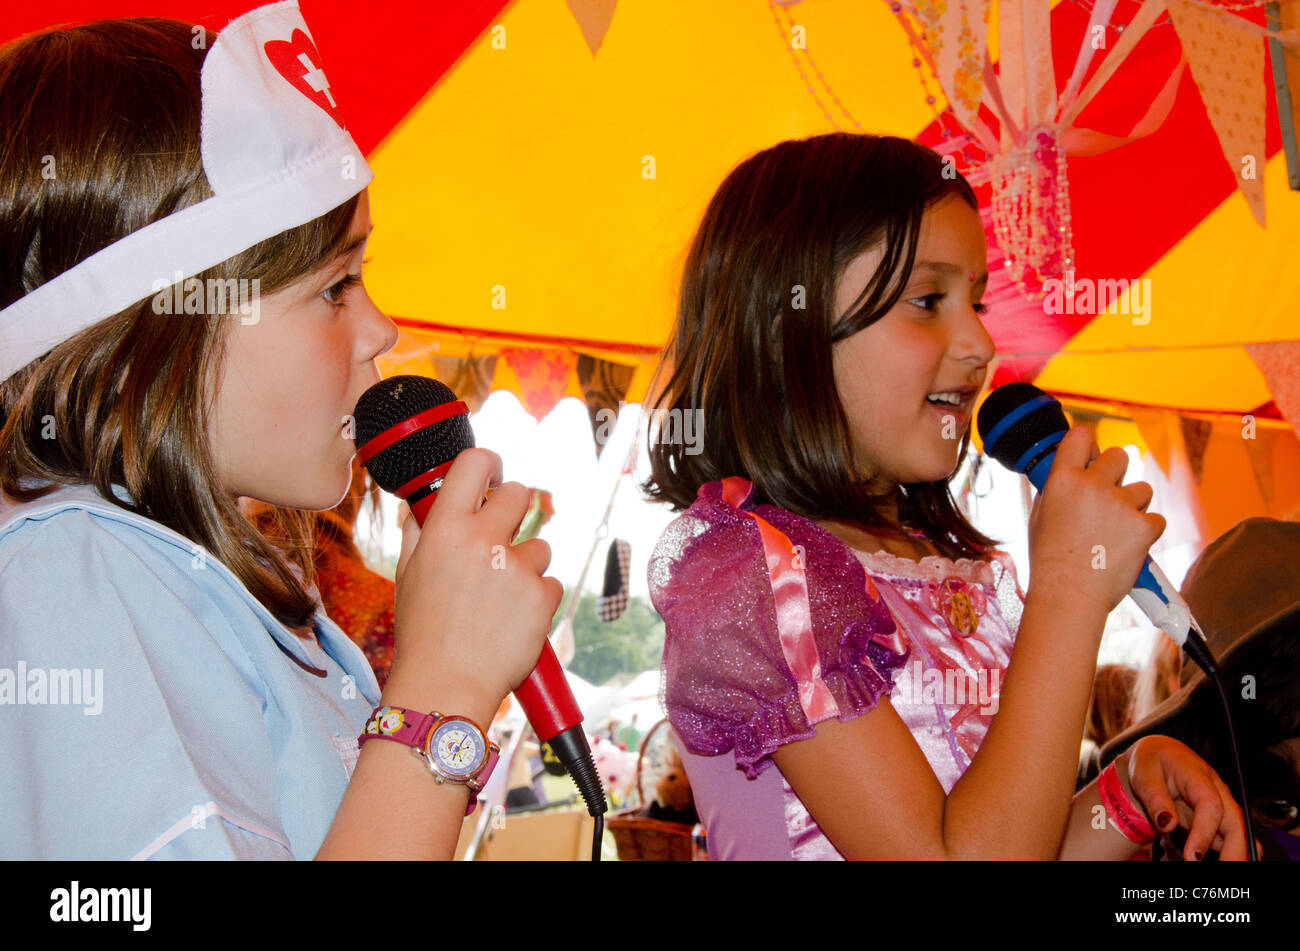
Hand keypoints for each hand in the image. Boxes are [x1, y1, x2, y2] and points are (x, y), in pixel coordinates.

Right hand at [390, 448, 563, 711]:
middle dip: (513, 511)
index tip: (492, 476)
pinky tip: (512, 620)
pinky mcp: (543, 596)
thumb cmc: (423, 632)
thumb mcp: (408, 573)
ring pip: (539, 545)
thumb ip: (421, 530)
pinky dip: (537, 599)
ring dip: (526, 565)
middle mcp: (483, 540)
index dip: (489, 464)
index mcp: (445, 528)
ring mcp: (517, 568)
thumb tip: (429, 501)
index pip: (475, 462)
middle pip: (520, 493)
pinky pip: (550, 582)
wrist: (446, 686)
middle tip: (500, 540)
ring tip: (499, 600)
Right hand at [1026, 426, 1165, 615]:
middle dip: (1118, 473)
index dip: (1088, 446)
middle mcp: (1092, 485)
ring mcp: (1121, 504)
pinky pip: (1155, 518)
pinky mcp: (1144, 525)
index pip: (1081, 437)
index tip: (1090, 457)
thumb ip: (1057, 490)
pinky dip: (1146, 532)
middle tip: (1109, 497)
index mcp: (1062, 479)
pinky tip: (1127, 547)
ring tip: (1116, 533)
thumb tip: (1071, 477)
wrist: (1069, 595)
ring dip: (1134, 506)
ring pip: (1142, 489)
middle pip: (1120, 455)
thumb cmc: (1050, 561)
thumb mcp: (1040, 516)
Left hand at [1125, 735, 1249, 860]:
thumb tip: (1166, 823)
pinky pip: (1232, 838)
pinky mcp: (1219, 818)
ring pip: (1240, 832)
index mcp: (1197, 775)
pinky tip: (1224, 862)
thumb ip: (1154, 798)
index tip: (1193, 857)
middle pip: (1236, 822)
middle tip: (1221, 870)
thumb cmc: (1151, 763)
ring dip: (1237, 854)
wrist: (1159, 756)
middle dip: (1233, 852)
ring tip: (1227, 870)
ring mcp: (1222, 804)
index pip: (1210, 804)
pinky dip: (1232, 853)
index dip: (1204, 832)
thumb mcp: (1143, 773)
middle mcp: (1217, 790)